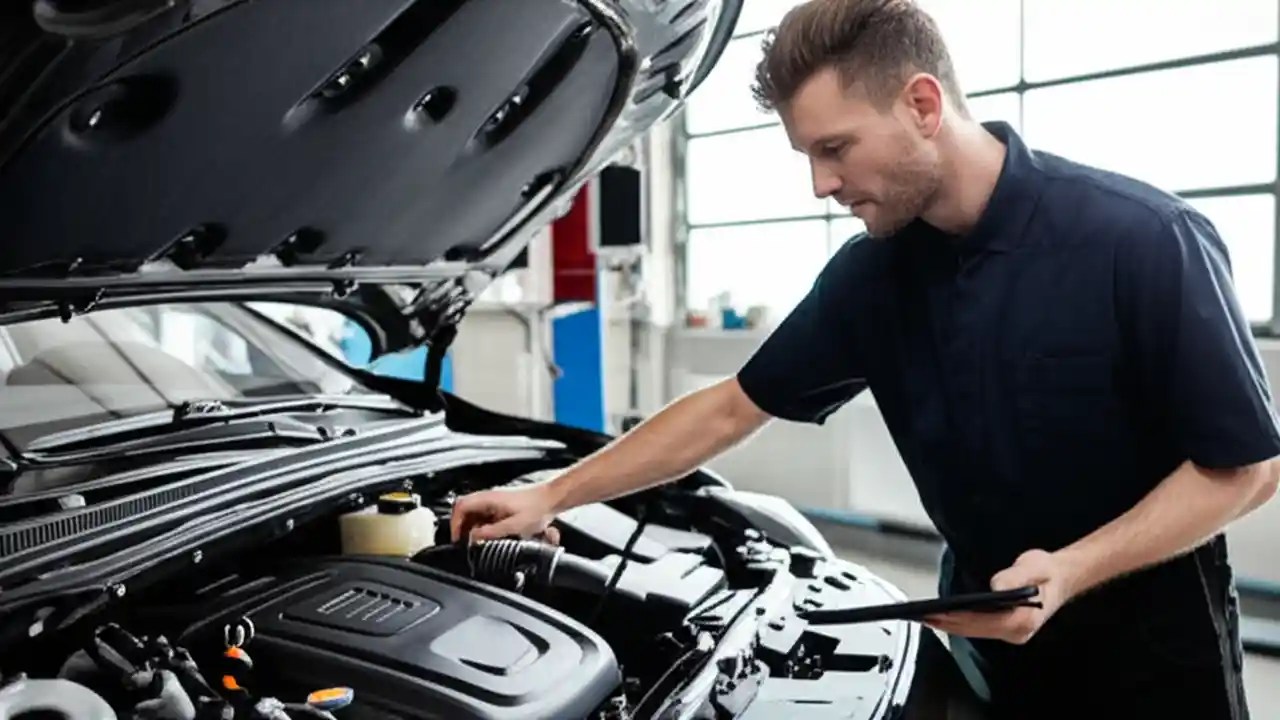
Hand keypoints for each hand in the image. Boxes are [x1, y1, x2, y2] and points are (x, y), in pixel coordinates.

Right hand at [449, 483, 561, 543]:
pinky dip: (480, 527)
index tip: (458, 538)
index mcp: (489, 499)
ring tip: (476, 542)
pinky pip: (483, 516)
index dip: (455, 523)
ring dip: (471, 528)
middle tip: (464, 542)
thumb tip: (474, 539)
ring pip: (473, 514)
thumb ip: (492, 533)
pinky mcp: (500, 506)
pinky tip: (487, 537)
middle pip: (464, 510)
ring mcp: (493, 501)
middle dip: (461, 527)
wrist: (551, 499)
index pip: (461, 506)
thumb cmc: (537, 508)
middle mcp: (489, 498)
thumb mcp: (514, 526)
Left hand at [923, 549, 1079, 644]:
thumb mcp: (1033, 566)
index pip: (981, 623)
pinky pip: (980, 629)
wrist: (1063, 577)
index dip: (956, 619)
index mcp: (1022, 621)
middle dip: (947, 624)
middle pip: (974, 630)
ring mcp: (1012, 633)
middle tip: (921, 617)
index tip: (934, 615)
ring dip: (952, 625)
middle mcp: (1017, 632)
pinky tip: (946, 617)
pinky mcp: (1007, 628)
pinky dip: (962, 623)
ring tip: (927, 618)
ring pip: (975, 632)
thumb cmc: (1047, 572)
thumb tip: (995, 587)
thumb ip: (1014, 577)